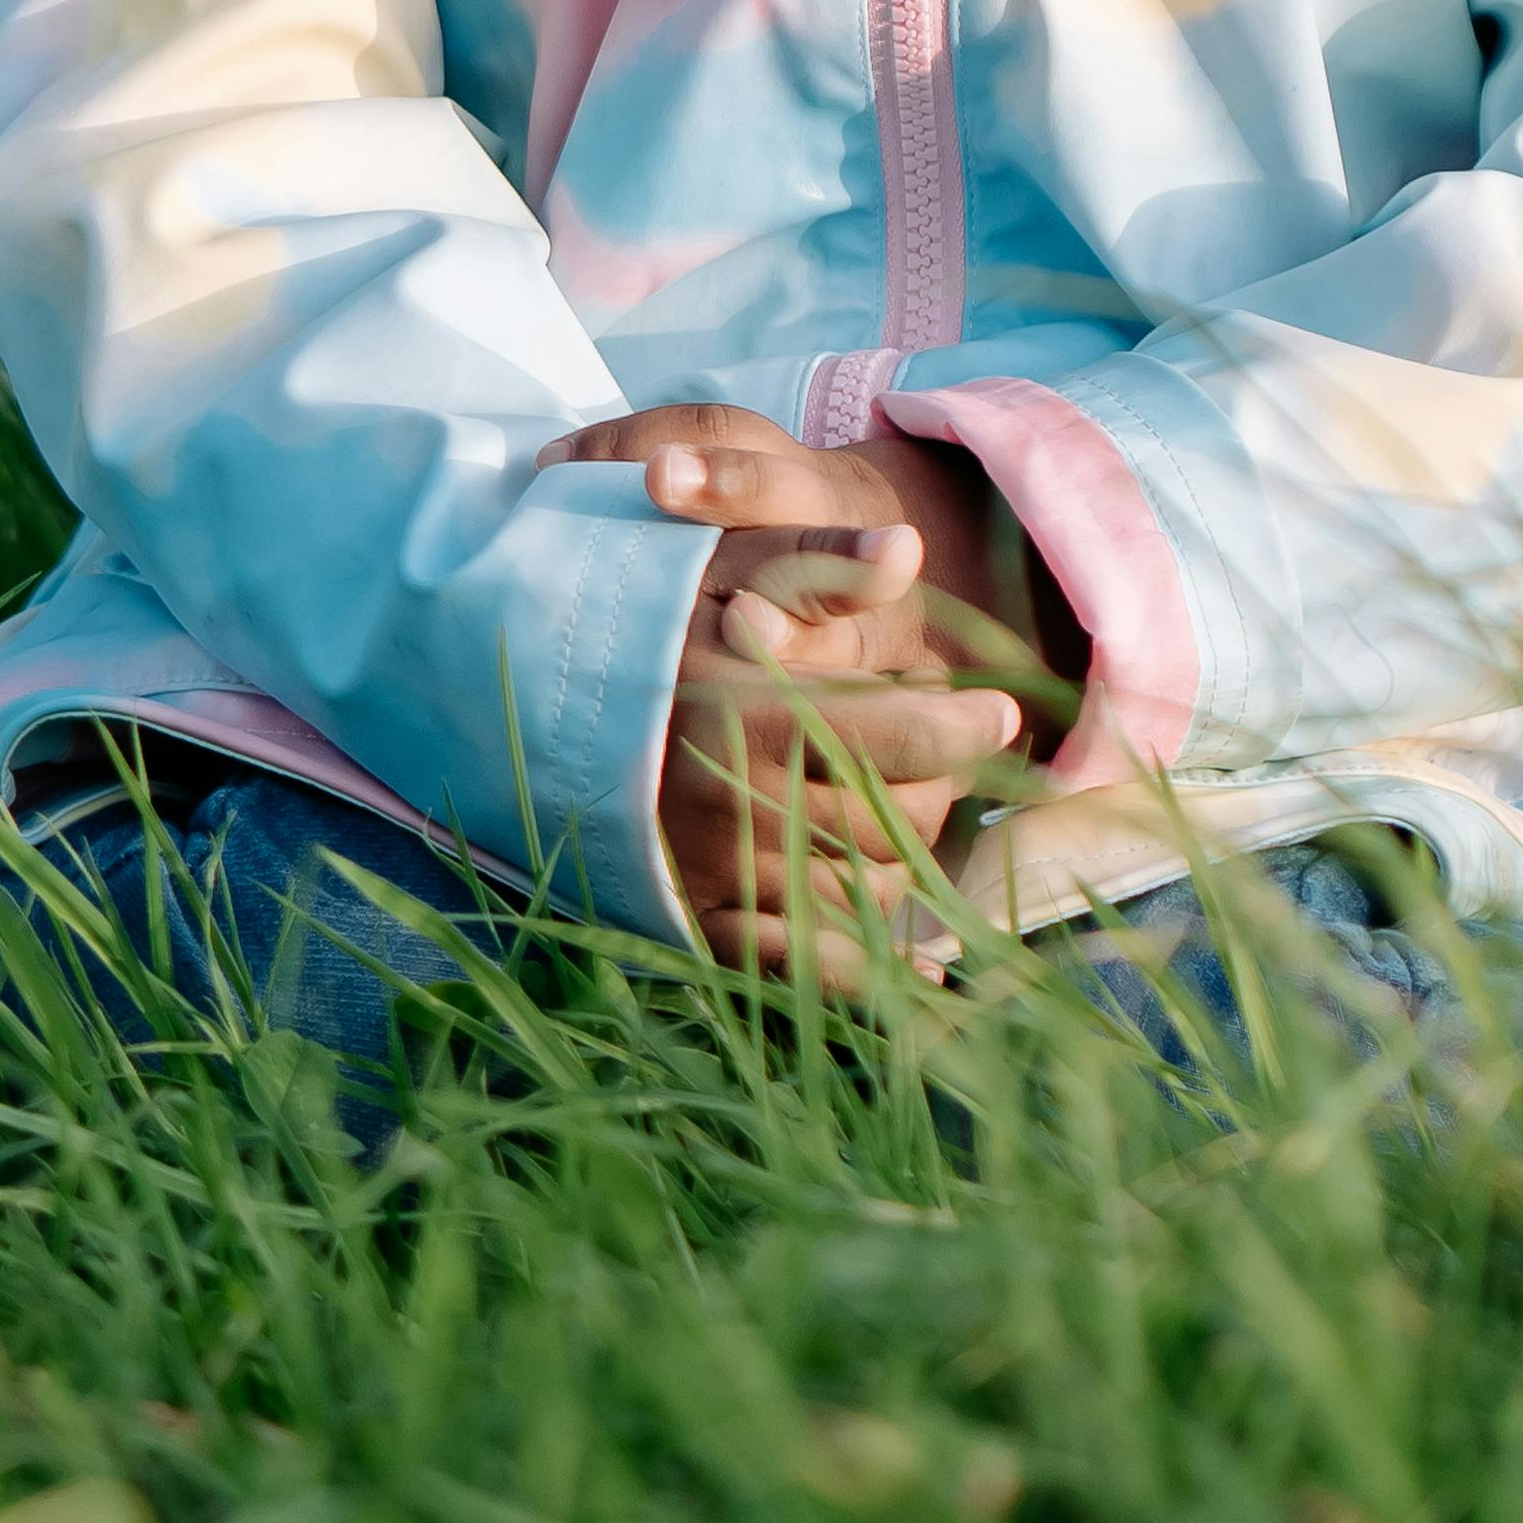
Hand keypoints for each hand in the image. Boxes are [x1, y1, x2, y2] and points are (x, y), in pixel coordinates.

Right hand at [551, 402, 1050, 968]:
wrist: (520, 682)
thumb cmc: (645, 607)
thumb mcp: (724, 562)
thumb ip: (820, 563)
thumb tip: (911, 547)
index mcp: (745, 709)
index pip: (891, 732)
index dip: (959, 725)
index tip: (1003, 708)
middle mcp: (726, 799)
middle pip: (878, 819)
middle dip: (941, 792)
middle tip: (977, 766)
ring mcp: (706, 867)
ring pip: (847, 893)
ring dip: (905, 871)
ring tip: (932, 827)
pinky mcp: (688, 914)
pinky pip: (791, 963)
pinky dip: (860, 974)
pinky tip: (916, 973)